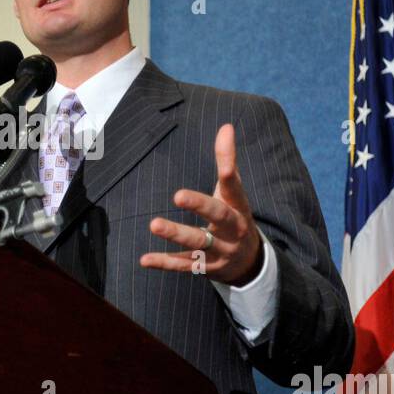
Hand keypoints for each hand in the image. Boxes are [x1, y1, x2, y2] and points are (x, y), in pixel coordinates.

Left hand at [140, 123, 264, 286]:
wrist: (248, 263)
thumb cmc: (234, 216)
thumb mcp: (233, 192)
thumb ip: (228, 161)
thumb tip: (226, 126)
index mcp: (238, 207)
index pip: (234, 188)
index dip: (230, 174)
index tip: (224, 165)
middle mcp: (231, 230)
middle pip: (217, 217)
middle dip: (200, 206)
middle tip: (178, 195)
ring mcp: (218, 251)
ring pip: (198, 243)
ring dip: (176, 234)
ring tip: (154, 224)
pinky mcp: (203, 267)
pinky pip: (183, 265)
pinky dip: (164, 262)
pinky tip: (145, 259)